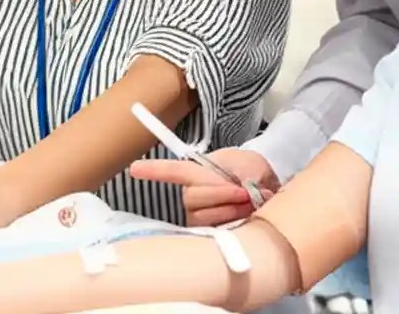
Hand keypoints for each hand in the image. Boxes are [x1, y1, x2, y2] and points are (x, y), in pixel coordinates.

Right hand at [130, 148, 280, 226]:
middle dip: (220, 194)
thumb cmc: (250, 172)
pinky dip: (233, 223)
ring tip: (249, 203)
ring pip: (205, 216)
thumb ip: (245, 174)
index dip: (153, 170)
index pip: (173, 171)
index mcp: (197, 172)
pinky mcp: (207, 234)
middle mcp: (191, 195)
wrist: (264, 190)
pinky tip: (244, 217)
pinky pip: (214, 232)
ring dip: (230, 210)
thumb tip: (245, 190)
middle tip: (244, 192)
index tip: (134, 169)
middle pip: (194, 196)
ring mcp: (197, 216)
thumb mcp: (251, 164)